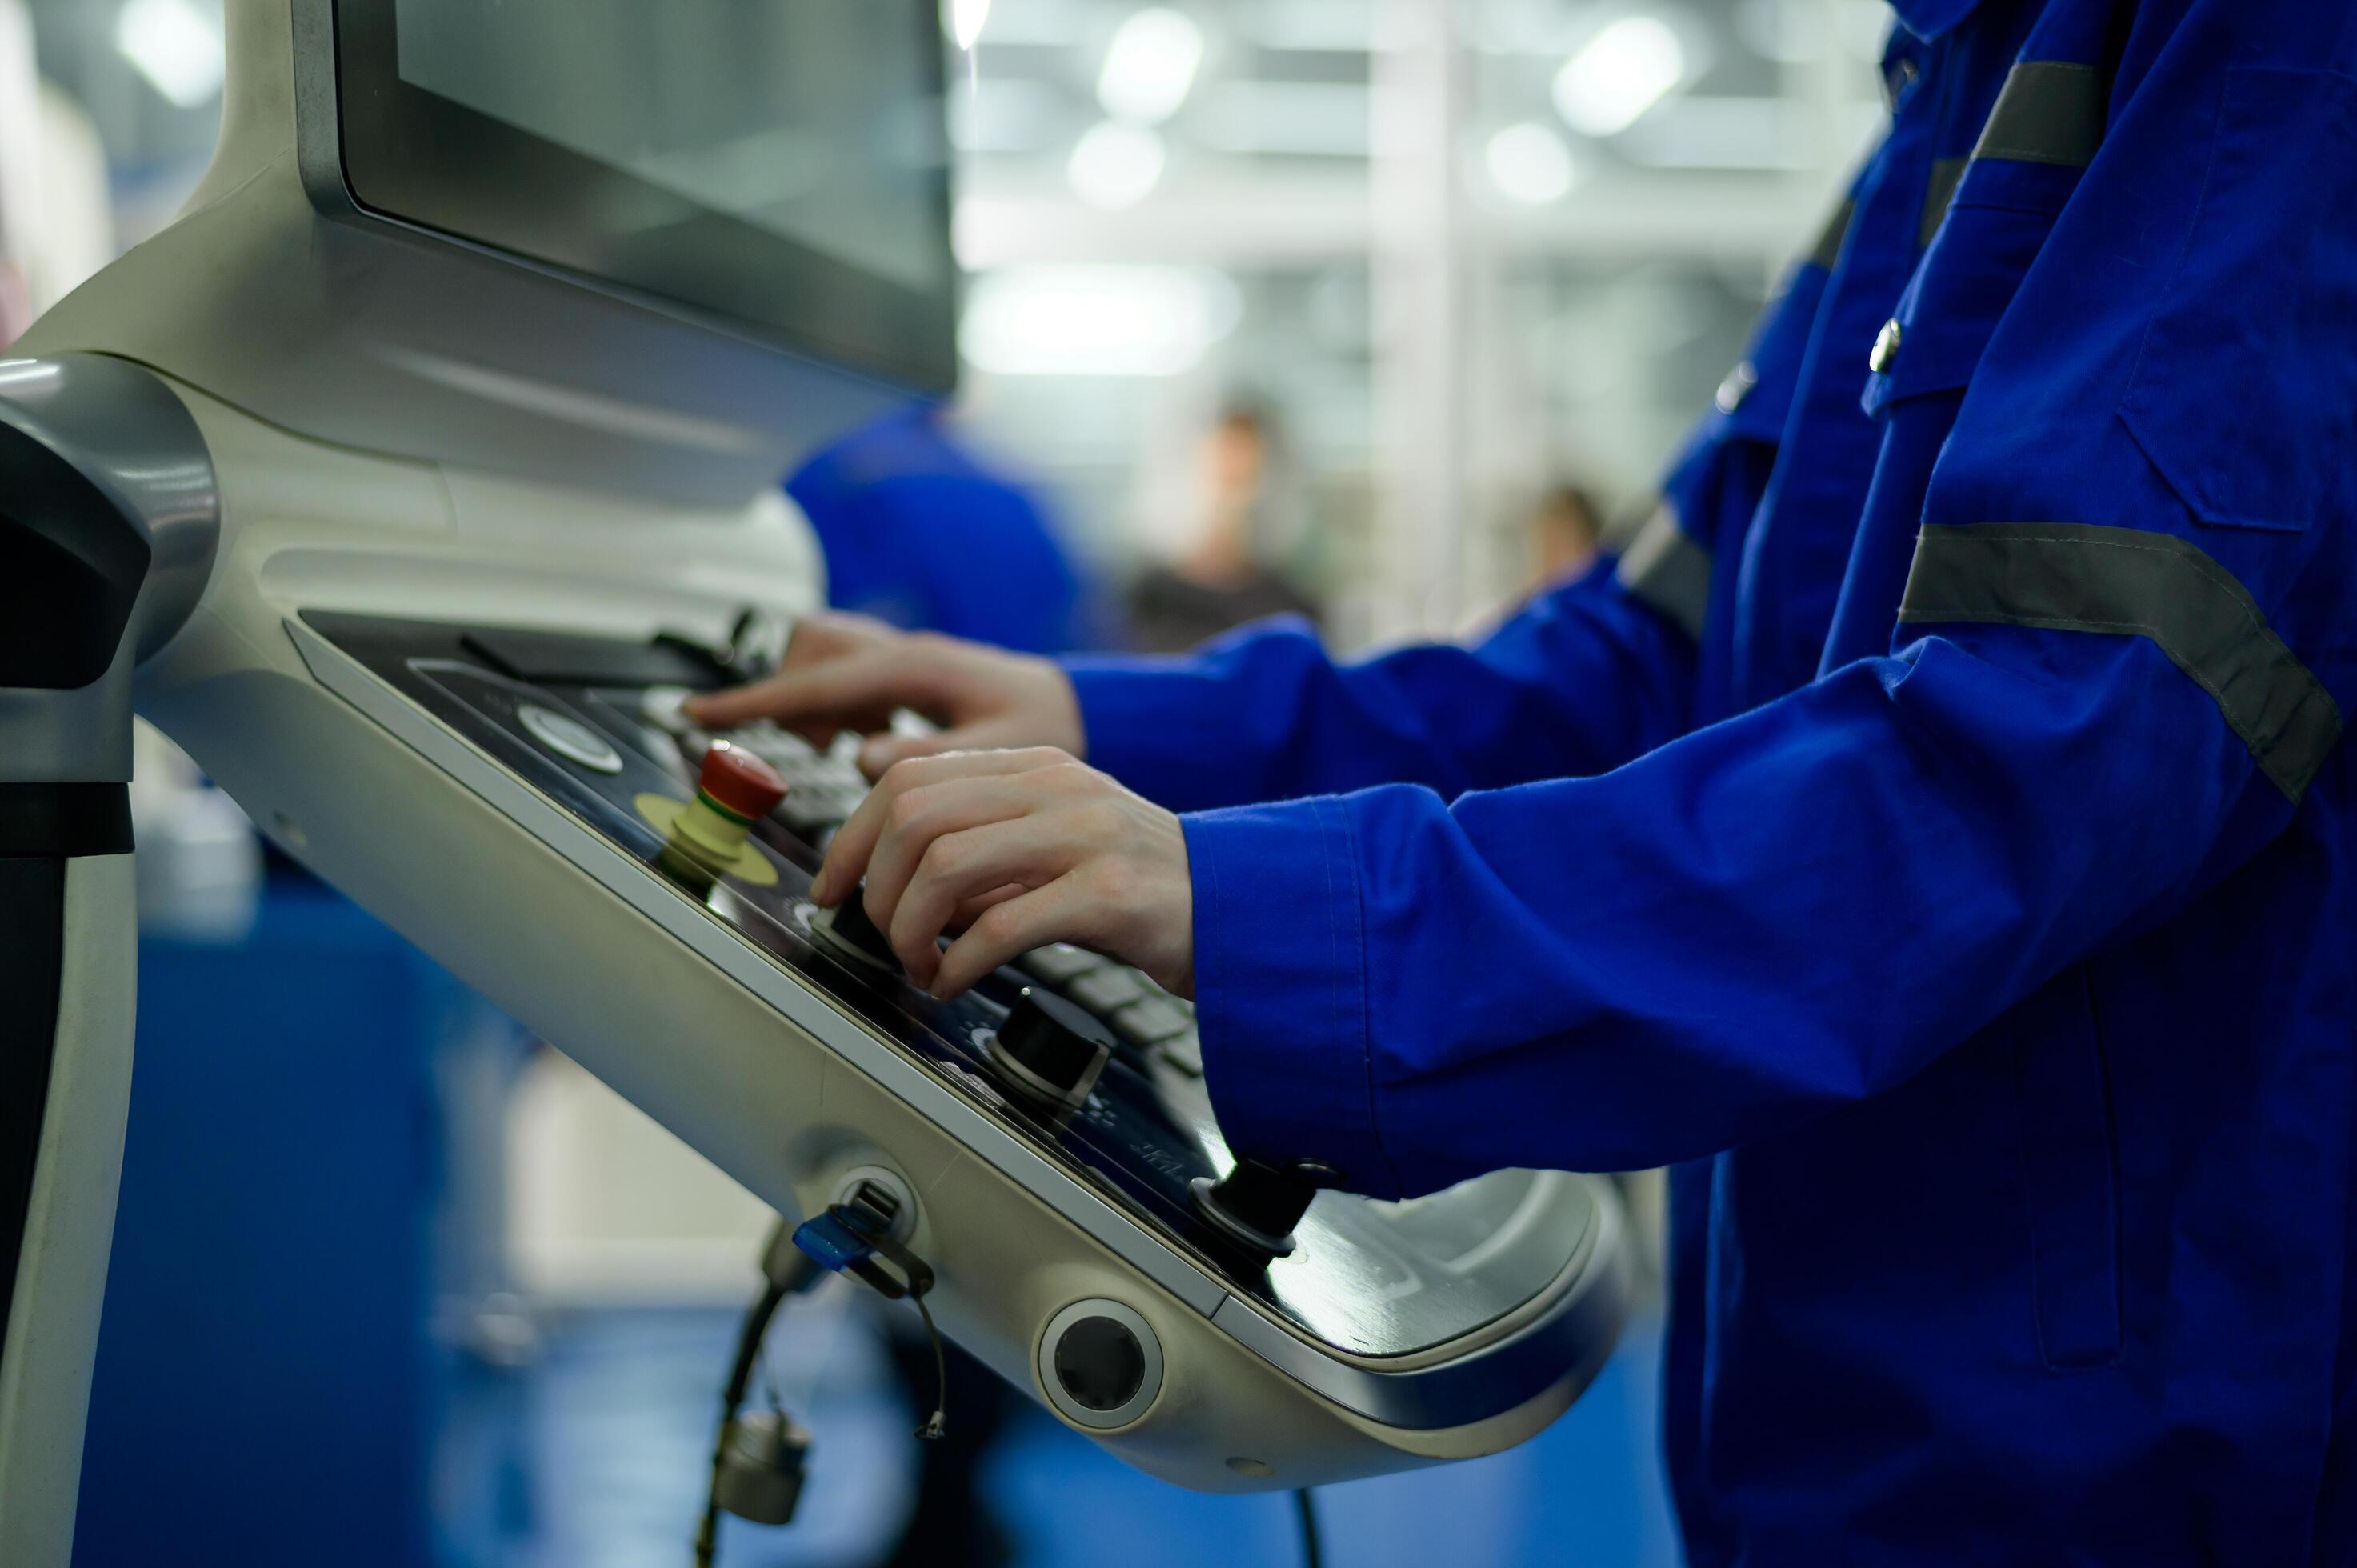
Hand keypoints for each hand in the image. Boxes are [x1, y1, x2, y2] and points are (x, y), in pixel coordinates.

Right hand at [683, 612, 1083, 779]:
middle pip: (808, 650)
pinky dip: (840, 705)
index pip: (814, 682)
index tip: (697, 715)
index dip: (752, 702)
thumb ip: (932, 758)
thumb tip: (864, 760)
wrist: (1080, 708)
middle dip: (796, 693)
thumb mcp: (1000, 752)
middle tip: (827, 742)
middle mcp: (899, 652)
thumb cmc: (1047, 729)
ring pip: (819, 657)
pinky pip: (843, 675)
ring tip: (857, 739)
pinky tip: (874, 736)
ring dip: (818, 700)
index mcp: (915, 667)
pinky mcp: (900, 672)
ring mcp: (898, 657)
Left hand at [813, 748, 1192, 999]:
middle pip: (915, 817)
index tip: (833, 888)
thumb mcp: (1057, 839)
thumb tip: (893, 880)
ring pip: (946, 865)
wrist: (1239, 906)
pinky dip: (958, 962)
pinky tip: (955, 982)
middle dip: (875, 888)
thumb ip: (985, 844)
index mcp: (1036, 766)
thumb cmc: (1140, 885)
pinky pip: (1002, 925)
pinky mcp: (1109, 895)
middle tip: (880, 937)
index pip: (909, 778)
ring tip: (918, 965)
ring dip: (910, 929)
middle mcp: (1056, 788)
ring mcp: (1084, 836)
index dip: (853, 838)